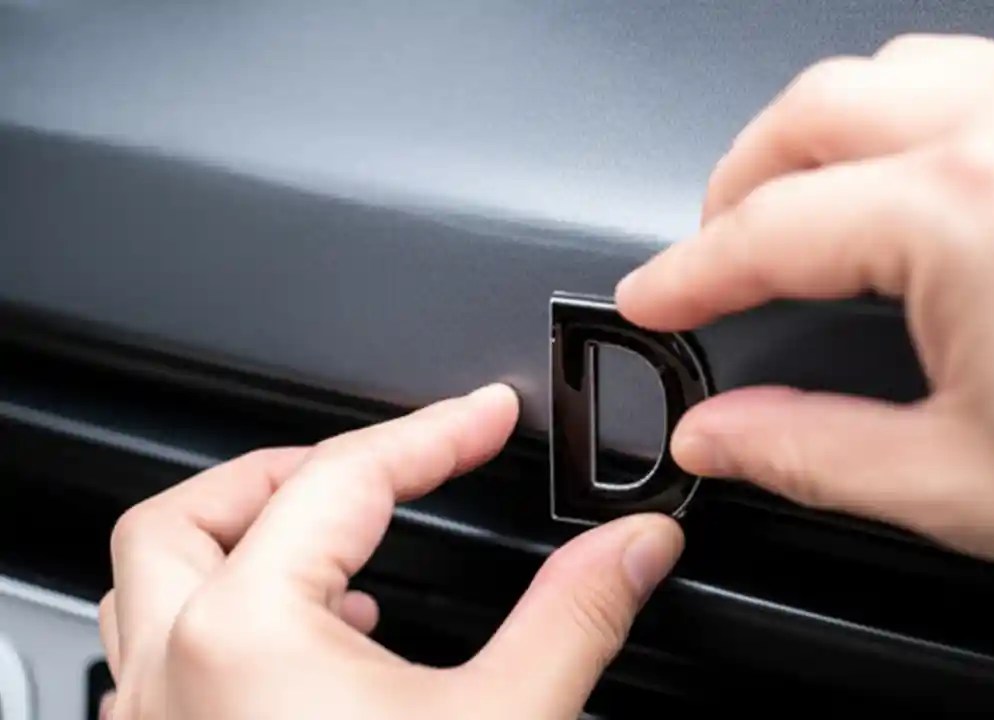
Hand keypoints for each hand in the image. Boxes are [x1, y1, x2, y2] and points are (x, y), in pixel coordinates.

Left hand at [98, 384, 683, 718]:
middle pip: (193, 511)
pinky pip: (163, 663)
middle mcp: (178, 673)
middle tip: (385, 463)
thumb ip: (574, 619)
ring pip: (153, 587)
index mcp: (249, 633)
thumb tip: (633, 547)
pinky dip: (229, 624)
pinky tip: (306, 656)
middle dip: (294, 469)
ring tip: (336, 548)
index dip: (430, 432)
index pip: (343, 477)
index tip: (485, 415)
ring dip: (242, 543)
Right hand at [617, 34, 993, 647]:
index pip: (778, 225)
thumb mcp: (960, 488)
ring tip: (810, 209)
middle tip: (716, 254)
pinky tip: (930, 182)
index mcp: (981, 208)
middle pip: (824, 107)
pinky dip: (938, 121)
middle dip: (746, 181)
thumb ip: (804, 448)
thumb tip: (717, 433)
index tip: (657, 298)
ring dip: (836, 135)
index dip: (694, 271)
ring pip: (912, 70)